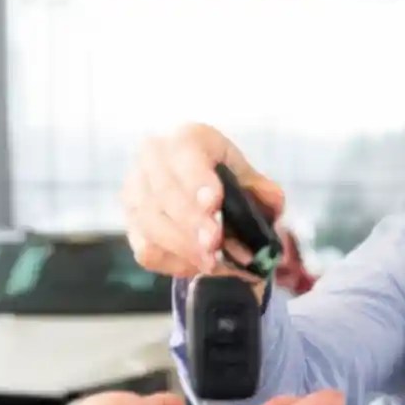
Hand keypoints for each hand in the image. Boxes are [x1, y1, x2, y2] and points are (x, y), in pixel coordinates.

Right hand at [123, 123, 285, 280]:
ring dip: (183, 247)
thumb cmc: (219, 175)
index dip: (197, 181)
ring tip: (212, 262)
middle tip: (214, 244)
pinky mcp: (131, 225)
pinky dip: (174, 262)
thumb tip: (273, 204)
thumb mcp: (243, 173)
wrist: (187, 182)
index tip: (214, 202)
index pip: (186, 155)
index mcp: (185, 138)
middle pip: (165, 193)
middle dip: (191, 223)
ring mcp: (135, 193)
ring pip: (151, 224)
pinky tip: (198, 265)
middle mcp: (152, 160)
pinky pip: (147, 249)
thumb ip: (261, 189)